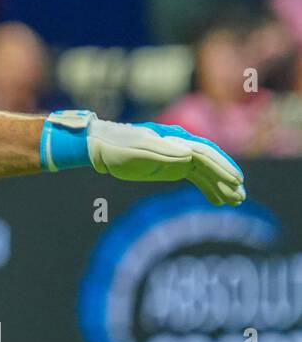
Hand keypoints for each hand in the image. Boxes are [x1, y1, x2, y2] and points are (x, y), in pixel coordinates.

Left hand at [40, 110, 245, 205]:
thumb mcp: (136, 151)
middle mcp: (181, 145)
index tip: (236, 181)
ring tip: (235, 201)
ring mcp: (177, 155)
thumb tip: (188, 155)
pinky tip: (216, 200)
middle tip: (241, 197)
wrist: (100, 147)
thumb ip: (162, 152)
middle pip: (210, 163)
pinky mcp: (171, 165)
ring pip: (205, 171)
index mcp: (175, 139)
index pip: (205, 153)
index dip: (222, 166)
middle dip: (226, 179)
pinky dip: (207, 187)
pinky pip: (195, 176)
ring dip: (220, 185)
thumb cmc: (116, 148)